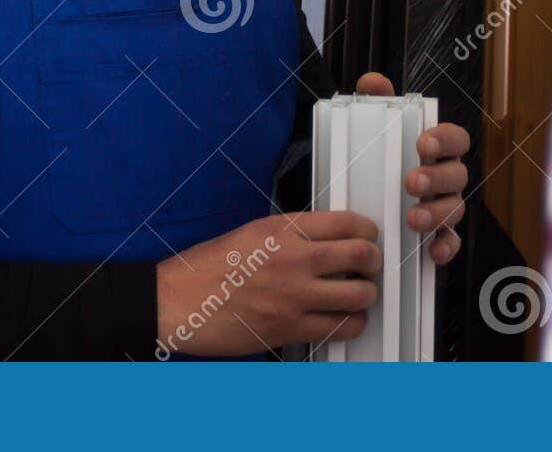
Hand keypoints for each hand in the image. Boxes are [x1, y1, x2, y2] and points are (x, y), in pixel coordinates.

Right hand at [155, 211, 379, 357]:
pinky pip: (339, 328)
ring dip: (365, 295)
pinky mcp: (289, 328)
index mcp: (283, 230)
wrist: (178, 301)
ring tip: (358, 294)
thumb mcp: (252, 232)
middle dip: (373, 262)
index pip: (348, 223)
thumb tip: (326, 238)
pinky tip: (343, 319)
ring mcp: (293, 296)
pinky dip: (350, 324)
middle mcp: (293, 259)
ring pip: (358, 295)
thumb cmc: (207, 268)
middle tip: (369, 266)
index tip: (368, 237)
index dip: (368, 231)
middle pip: (362, 255)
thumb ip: (292, 233)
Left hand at [355, 72, 468, 264]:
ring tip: (412, 219)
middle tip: (411, 182)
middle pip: (457, 175)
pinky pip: (450, 243)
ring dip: (437, 214)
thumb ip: (374, 100)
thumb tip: (375, 82)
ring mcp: (445, 207)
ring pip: (455, 209)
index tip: (423, 144)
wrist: (358, 193)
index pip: (456, 139)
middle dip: (437, 178)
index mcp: (437, 149)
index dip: (445, 140)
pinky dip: (445, 247)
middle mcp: (447, 177)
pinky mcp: (437, 235)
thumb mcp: (371, 125)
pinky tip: (432, 251)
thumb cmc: (377, 155)